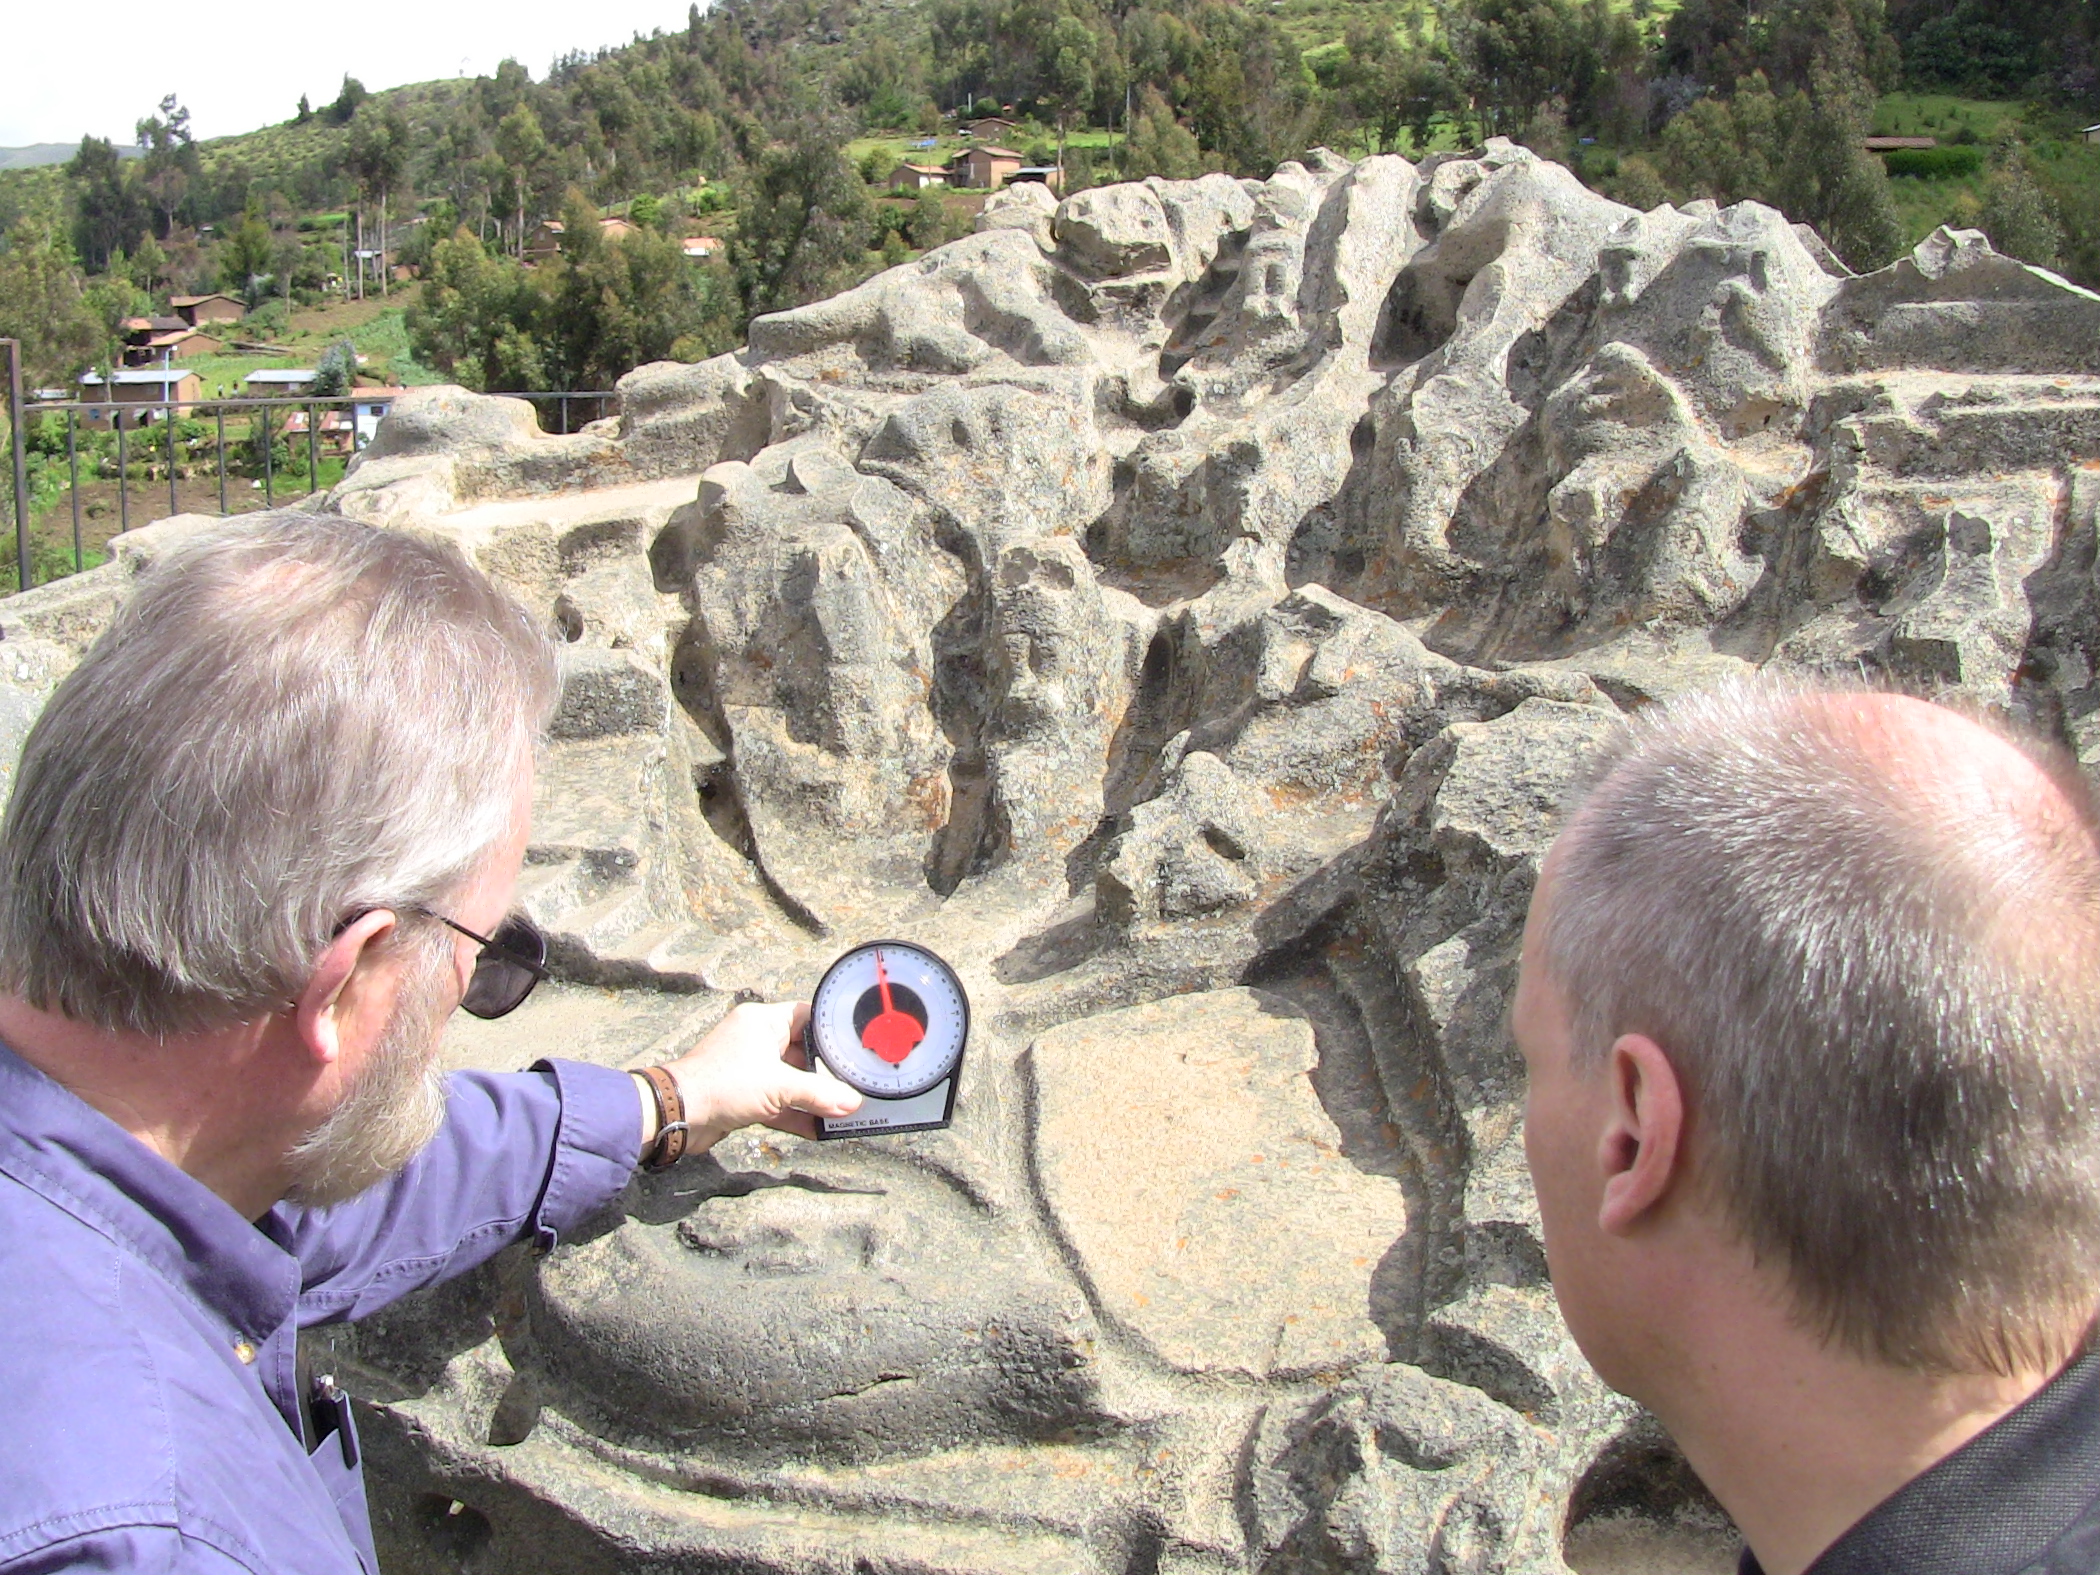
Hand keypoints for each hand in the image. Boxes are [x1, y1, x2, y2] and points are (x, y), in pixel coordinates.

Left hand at [659, 1001, 860, 1152]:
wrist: (679, 1115)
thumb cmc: (723, 1084)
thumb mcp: (779, 1086)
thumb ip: (818, 1094)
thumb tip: (851, 1103)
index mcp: (762, 1022)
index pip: (806, 1016)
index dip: (831, 1029)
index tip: (855, 1044)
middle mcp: (756, 1041)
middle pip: (803, 1053)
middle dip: (826, 1072)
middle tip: (856, 1082)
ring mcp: (750, 1070)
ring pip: (791, 1081)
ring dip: (813, 1098)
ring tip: (843, 1111)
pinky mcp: (744, 1096)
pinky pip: (778, 1103)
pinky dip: (796, 1115)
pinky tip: (819, 1130)